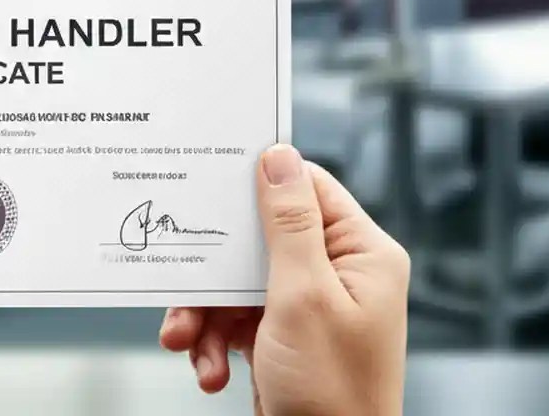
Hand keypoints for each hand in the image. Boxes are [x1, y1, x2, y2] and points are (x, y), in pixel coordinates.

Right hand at [159, 145, 408, 415]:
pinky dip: (213, 342)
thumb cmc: (332, 393)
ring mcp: (310, 308)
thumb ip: (288, 224)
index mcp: (362, 254)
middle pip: (259, 240)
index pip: (308, 189)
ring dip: (206, 316)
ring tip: (187, 343)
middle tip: (186, 290)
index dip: (259, 185)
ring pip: (239, 283)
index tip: (213, 185)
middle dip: (215, 273)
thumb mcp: (302, 297)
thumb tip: (277, 157)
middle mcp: (340, 274)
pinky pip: (235, 319)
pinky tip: (209, 370)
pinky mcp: (284, 337)